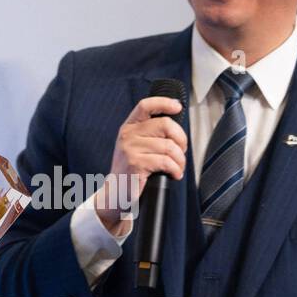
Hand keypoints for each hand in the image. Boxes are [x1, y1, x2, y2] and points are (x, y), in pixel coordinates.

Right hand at [97, 96, 187, 235]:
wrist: (115, 193)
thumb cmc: (131, 170)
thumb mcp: (135, 146)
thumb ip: (149, 133)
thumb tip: (176, 127)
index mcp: (129, 127)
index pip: (145, 106)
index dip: (163, 103)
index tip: (177, 107)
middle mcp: (127, 134)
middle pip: (165, 125)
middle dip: (181, 139)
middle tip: (181, 152)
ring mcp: (130, 148)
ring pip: (169, 146)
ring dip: (180, 160)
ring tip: (177, 168)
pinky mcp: (135, 163)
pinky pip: (166, 161)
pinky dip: (176, 170)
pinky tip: (174, 174)